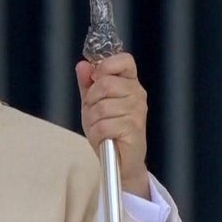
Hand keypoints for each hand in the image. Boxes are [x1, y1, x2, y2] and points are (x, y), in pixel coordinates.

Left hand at [76, 53, 150, 198]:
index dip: (106, 65)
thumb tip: (83, 65)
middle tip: (95, 113)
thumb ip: (88, 84)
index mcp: (130, 83)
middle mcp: (137, 94)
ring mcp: (138, 111)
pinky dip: (96, 133)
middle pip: (105, 83)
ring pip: (102, 106)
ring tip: (100, 127)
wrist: (120, 160)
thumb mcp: (92, 104)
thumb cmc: (108, 130)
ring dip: (93, 120)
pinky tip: (103, 138)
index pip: (124, 60)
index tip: (96, 78)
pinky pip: (104, 125)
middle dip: (91, 100)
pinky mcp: (134, 129)